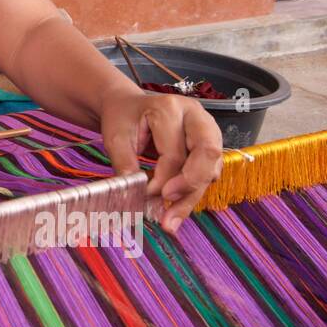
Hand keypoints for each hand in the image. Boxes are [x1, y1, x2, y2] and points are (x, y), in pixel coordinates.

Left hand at [99, 85, 223, 233]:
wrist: (128, 106)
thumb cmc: (122, 118)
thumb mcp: (115, 138)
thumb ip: (125, 165)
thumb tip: (134, 195)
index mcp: (169, 108)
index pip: (174, 153)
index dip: (161, 181)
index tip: (144, 196)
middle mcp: (195, 115)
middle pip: (207, 154)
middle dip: (190, 187)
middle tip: (169, 214)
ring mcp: (207, 128)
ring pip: (211, 167)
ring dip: (193, 196)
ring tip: (171, 219)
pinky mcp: (209, 143)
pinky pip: (209, 171)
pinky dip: (193, 191)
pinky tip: (177, 206)